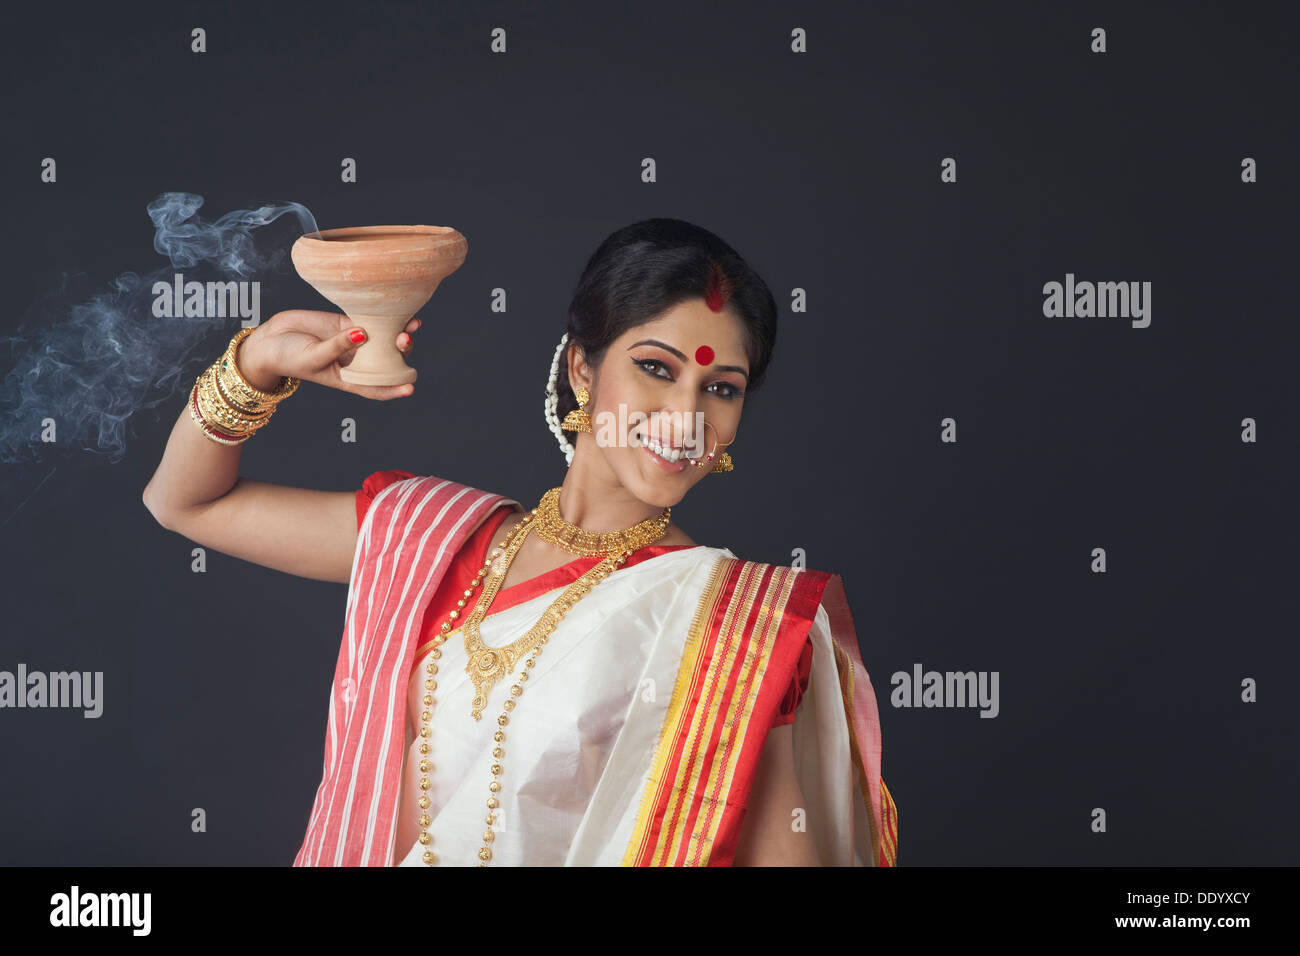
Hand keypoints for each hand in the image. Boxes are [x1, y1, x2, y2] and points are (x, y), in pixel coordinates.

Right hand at [238, 310, 420, 399]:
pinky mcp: (347, 323)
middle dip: (400, 352)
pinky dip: (385, 317)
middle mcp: (356, 362)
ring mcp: (353, 342)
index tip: (411, 387)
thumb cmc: (288, 356)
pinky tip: (399, 310)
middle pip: (386, 360)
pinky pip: (370, 320)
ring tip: (411, 325)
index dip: (394, 389)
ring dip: (398, 334)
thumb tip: (363, 333)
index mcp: (348, 378)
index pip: (375, 388)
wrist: (272, 339)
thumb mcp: (313, 356)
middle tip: (404, 340)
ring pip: (383, 339)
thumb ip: (338, 346)